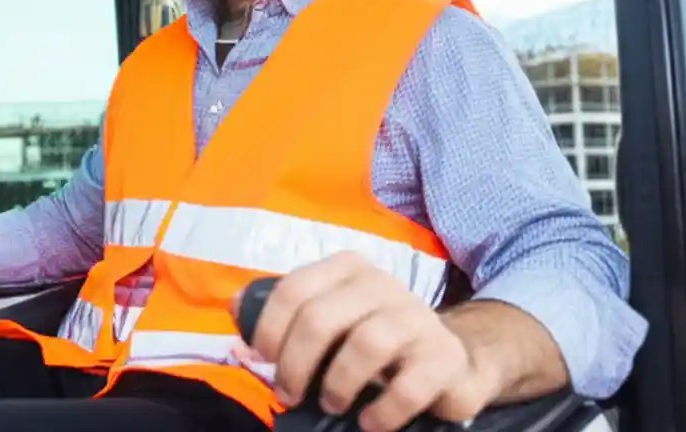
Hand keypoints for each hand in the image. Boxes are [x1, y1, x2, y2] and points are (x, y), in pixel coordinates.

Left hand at [238, 251, 497, 431]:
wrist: (449, 359)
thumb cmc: (371, 338)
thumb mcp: (327, 320)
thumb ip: (281, 318)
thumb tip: (236, 319)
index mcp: (347, 269)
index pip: (294, 289)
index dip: (269, 329)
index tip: (262, 361)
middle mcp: (383, 284)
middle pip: (323, 318)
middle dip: (295, 364)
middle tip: (288, 394)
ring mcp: (418, 318)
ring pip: (366, 344)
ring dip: (337, 383)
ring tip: (330, 404)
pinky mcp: (444, 357)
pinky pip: (409, 385)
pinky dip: (382, 410)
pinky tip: (369, 421)